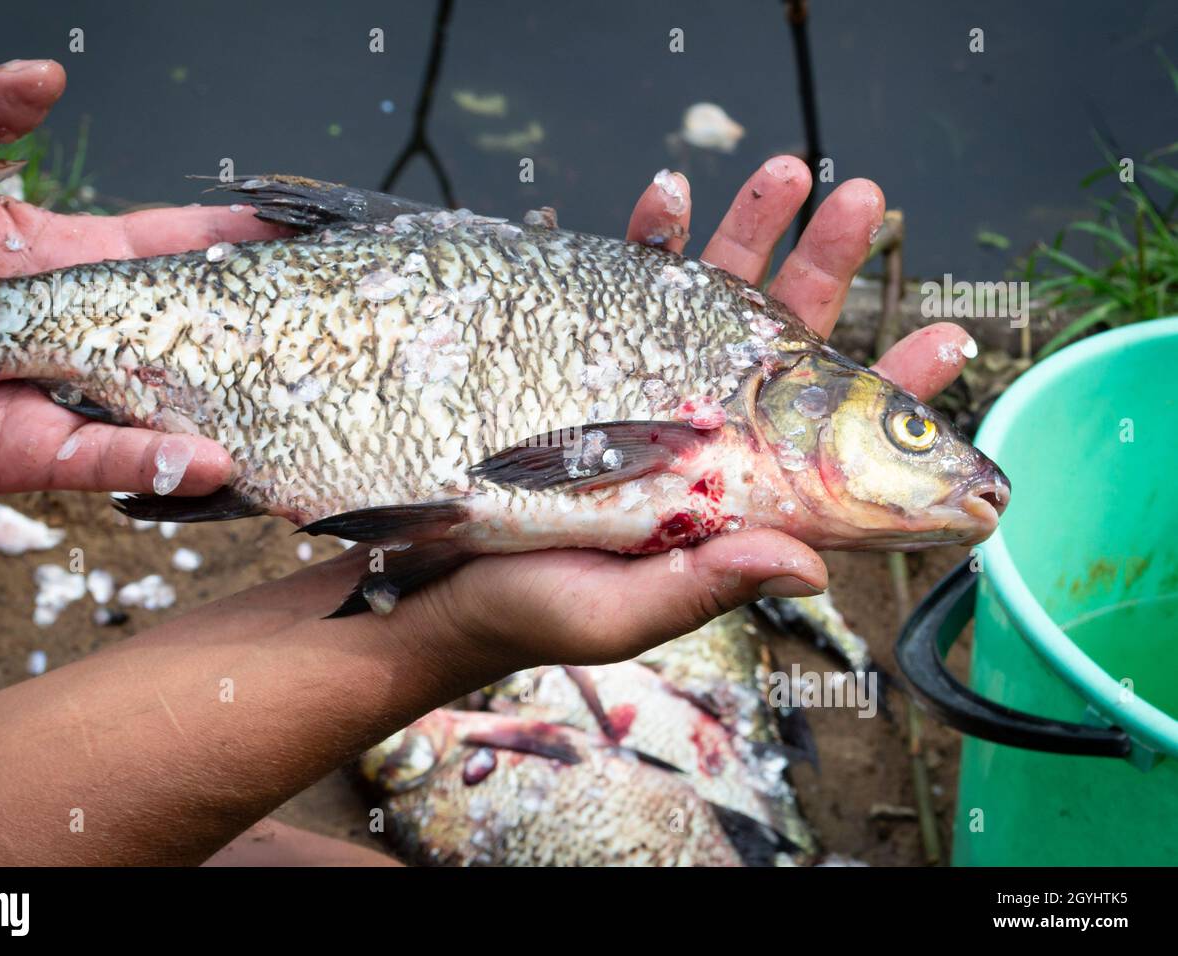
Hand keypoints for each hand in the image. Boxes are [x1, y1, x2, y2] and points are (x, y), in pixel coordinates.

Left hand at [0, 60, 275, 498]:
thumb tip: (47, 74)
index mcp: (69, 265)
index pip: (168, 250)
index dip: (227, 238)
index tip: (285, 226)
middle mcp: (84, 335)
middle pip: (186, 330)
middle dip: (252, 323)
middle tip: (321, 315)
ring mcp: (66, 394)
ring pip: (167, 405)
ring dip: (226, 406)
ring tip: (289, 399)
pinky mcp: (31, 451)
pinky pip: (104, 460)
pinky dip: (155, 462)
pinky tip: (209, 460)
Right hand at [402, 162, 977, 667]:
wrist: (430, 587)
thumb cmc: (527, 612)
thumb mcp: (619, 612)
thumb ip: (706, 586)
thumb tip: (809, 567)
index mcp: (727, 501)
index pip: (829, 445)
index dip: (890, 396)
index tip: (945, 340)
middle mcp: (696, 440)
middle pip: (781, 350)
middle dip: (823, 272)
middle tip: (861, 202)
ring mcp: (639, 396)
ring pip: (710, 304)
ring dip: (746, 234)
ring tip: (784, 172)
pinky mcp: (580, 368)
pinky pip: (622, 292)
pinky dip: (646, 239)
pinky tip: (666, 195)